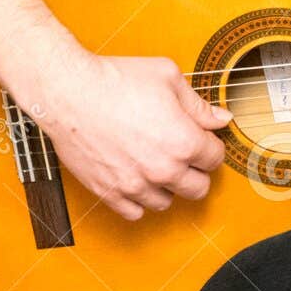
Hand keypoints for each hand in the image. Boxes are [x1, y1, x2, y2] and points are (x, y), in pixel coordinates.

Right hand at [14, 52, 230, 219]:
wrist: (70, 91)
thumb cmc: (115, 80)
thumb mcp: (168, 79)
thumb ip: (198, 104)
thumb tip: (221, 118)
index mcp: (183, 142)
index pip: (215, 159)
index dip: (210, 145)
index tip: (201, 138)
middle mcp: (163, 169)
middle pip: (198, 188)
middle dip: (196, 170)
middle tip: (185, 154)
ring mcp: (135, 184)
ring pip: (167, 202)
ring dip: (167, 187)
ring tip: (157, 165)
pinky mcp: (109, 192)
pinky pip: (135, 212)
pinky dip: (139, 200)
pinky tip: (137, 180)